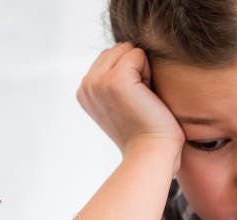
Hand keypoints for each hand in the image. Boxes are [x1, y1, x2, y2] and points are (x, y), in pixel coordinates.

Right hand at [77, 42, 183, 170]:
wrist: (152, 153)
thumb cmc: (146, 131)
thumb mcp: (122, 103)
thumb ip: (116, 79)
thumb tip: (129, 51)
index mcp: (85, 91)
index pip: (111, 57)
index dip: (131, 75)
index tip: (133, 104)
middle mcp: (86, 85)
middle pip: (119, 49)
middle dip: (136, 69)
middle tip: (140, 101)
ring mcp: (98, 81)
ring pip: (128, 50)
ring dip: (142, 70)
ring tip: (142, 99)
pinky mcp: (115, 79)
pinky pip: (138, 54)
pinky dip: (149, 72)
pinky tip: (146, 97)